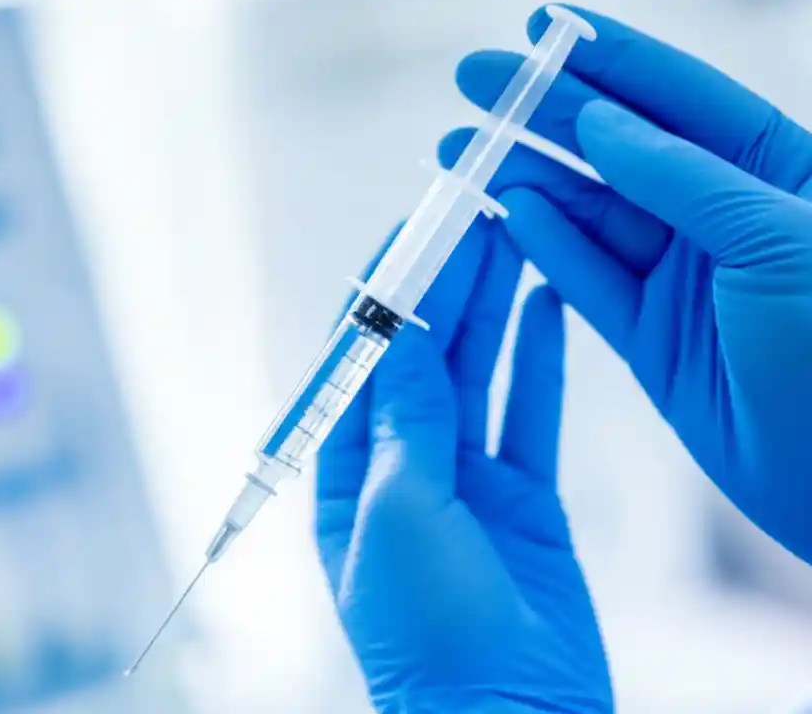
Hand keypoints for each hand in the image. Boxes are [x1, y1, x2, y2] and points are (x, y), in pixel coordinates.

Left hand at [315, 224, 611, 712]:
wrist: (510, 713)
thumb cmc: (427, 633)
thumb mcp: (400, 511)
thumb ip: (406, 419)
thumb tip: (397, 333)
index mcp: (342, 479)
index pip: (353, 370)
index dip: (374, 302)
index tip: (399, 240)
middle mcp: (400, 473)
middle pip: (419, 362)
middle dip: (438, 291)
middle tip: (465, 220)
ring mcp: (465, 484)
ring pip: (476, 376)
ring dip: (488, 310)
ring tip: (505, 240)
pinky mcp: (525, 500)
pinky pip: (531, 414)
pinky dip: (538, 361)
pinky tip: (542, 306)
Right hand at [446, 6, 811, 562]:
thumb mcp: (780, 242)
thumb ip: (684, 178)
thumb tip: (599, 123)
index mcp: (782, 175)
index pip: (684, 98)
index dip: (611, 58)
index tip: (543, 25)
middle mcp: (727, 218)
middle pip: (621, 149)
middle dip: (546, 111)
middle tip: (475, 81)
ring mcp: (686, 280)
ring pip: (590, 214)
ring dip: (526, 178)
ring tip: (461, 150)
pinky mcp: (651, 340)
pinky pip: (586, 280)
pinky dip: (544, 247)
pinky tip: (504, 212)